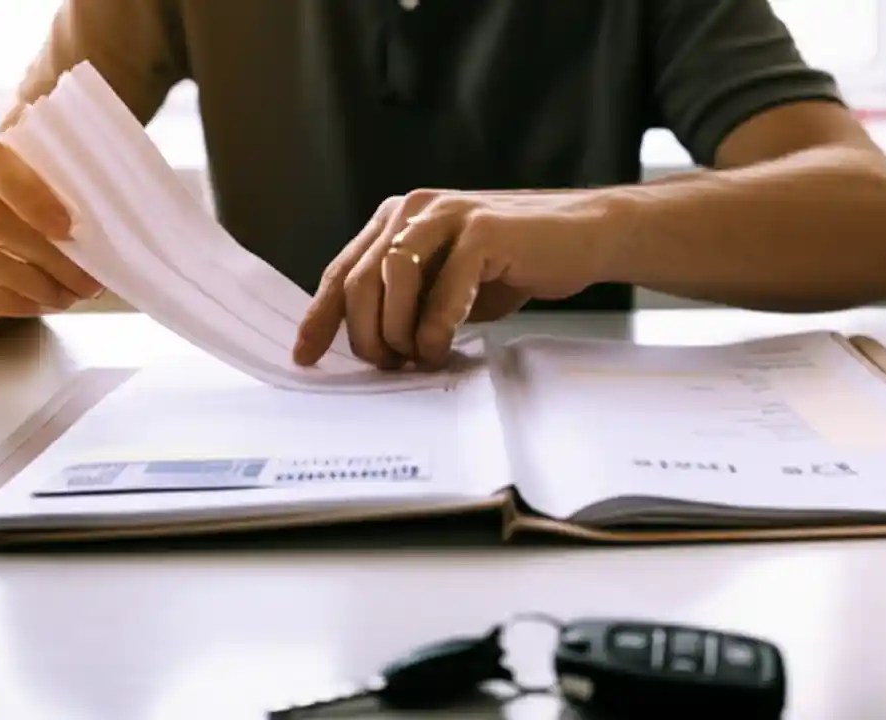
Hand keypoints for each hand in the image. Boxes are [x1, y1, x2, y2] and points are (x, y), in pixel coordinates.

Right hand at [0, 142, 102, 328]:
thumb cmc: (31, 214)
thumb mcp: (59, 194)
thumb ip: (77, 180)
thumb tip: (108, 182)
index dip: (31, 194)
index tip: (67, 228)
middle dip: (41, 252)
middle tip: (84, 281)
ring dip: (23, 281)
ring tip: (63, 296)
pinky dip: (2, 301)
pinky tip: (34, 305)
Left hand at [294, 188, 615, 368]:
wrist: (581, 238)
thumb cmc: (511, 266)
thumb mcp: (446, 285)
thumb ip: (409, 302)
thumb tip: (371, 348)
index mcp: (397, 220)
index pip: (342, 271)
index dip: (320, 317)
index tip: (304, 357)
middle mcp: (413, 210)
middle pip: (357, 281)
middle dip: (365, 336)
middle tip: (387, 366)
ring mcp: (447, 215)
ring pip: (390, 281)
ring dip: (399, 333)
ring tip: (420, 356)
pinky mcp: (482, 229)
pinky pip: (441, 290)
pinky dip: (435, 328)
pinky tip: (442, 345)